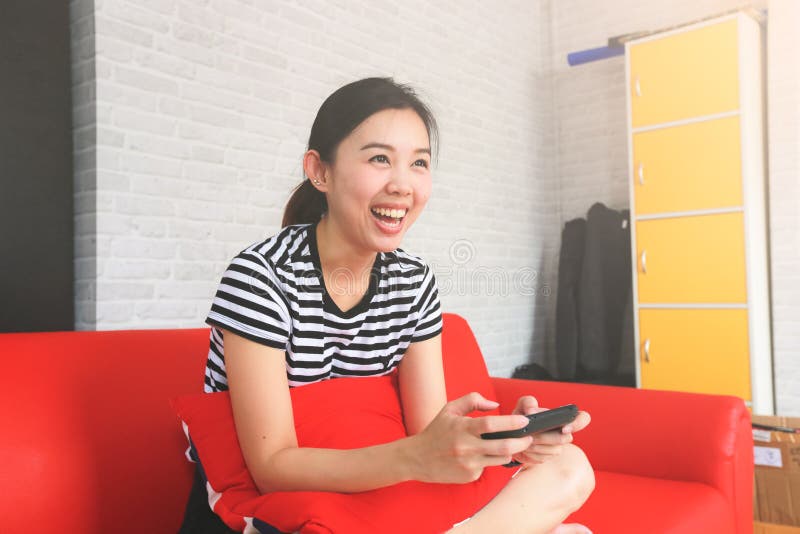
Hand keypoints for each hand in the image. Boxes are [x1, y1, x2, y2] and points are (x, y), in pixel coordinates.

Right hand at [409, 392, 532, 483]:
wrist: (417, 458)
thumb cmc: (436, 431)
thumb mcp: (450, 409)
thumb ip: (473, 400)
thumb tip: (495, 405)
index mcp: (462, 428)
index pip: (491, 424)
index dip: (511, 423)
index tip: (524, 421)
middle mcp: (466, 447)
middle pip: (503, 446)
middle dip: (522, 442)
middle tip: (529, 437)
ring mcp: (469, 464)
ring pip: (501, 459)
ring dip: (510, 452)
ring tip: (512, 445)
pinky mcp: (469, 476)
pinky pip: (488, 468)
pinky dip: (491, 461)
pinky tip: (484, 456)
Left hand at [510, 396, 590, 465]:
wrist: (514, 432)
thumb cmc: (522, 416)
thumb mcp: (523, 405)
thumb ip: (528, 402)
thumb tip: (531, 411)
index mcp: (562, 417)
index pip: (583, 418)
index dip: (578, 423)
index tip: (564, 428)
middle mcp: (564, 433)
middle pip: (564, 439)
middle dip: (545, 437)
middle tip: (531, 434)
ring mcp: (557, 446)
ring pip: (553, 451)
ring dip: (536, 446)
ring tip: (524, 440)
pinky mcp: (548, 457)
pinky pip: (543, 458)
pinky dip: (531, 454)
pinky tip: (524, 448)